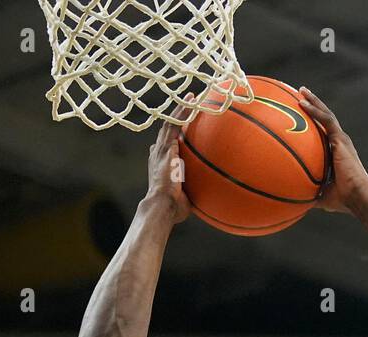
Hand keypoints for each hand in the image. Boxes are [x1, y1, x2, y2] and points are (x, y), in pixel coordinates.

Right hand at [144, 96, 194, 224]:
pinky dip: (183, 114)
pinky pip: (175, 126)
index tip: (180, 129)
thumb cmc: (173, 208)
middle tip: (188, 103)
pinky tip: (192, 103)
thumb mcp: (184, 198)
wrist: (162, 205)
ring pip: (171, 123)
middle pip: (168, 129)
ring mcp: (162, 149)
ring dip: (181, 109)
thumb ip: (193, 193)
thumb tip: (208, 200)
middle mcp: (159, 153)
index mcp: (161, 164)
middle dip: (177, 115)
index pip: (165, 146)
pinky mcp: (166, 148)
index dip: (172, 136)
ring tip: (191, 97)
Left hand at [298, 86, 367, 213]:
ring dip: (313, 101)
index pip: (324, 133)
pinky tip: (302, 103)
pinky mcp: (340, 139)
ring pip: (325, 113)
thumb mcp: (321, 196)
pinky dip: (314, 110)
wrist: (358, 196)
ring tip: (301, 91)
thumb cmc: (343, 200)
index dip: (315, 122)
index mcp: (337, 153)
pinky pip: (325, 120)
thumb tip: (294, 201)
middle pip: (325, 118)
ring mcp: (341, 139)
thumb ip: (309, 193)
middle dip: (314, 105)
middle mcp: (340, 142)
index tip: (303, 115)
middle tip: (301, 95)